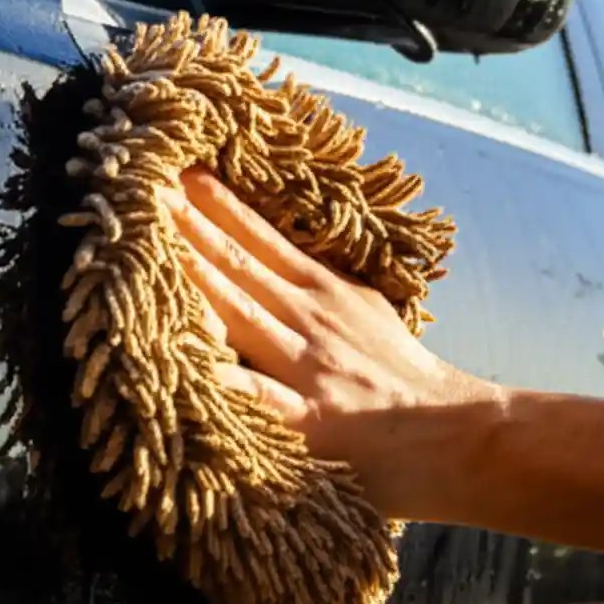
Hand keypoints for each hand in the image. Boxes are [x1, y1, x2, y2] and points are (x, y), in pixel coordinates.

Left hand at [160, 169, 492, 518]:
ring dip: (198, 279)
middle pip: (241, 266)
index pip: (264, 239)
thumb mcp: (368, 310)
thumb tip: (281, 260)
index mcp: (325, 292)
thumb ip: (323, 287)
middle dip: (194, 229)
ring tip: (156, 250)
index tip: (183, 172)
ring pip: (242, 314)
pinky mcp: (311, 419)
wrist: (456, 431)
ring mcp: (309, 366)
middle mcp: (312, 319)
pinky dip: (225, 378)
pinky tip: (190, 363)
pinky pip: (258, 396)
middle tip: (147, 192)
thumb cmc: (404, 374)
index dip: (222, 206)